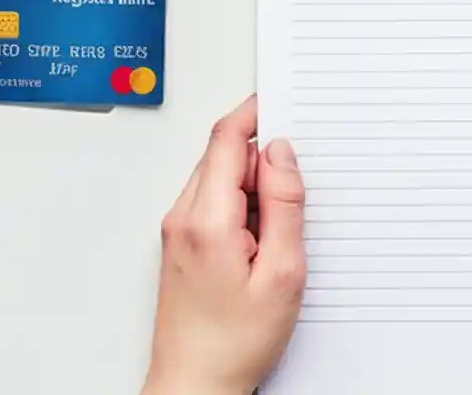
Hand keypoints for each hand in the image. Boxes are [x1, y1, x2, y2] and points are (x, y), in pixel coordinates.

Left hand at [142, 96, 306, 394]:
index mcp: (206, 219)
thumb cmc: (234, 341)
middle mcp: (182, 218)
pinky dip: (241, 206)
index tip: (281, 105)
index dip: (255, 114)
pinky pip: (212, 202)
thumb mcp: (282, 272)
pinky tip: (260, 240)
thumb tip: (282, 154)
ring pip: (218, 178)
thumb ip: (284, 205)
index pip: (227, 140)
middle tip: (294, 190)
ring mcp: (177, 231)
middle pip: (222, 155)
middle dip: (262, 158)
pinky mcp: (180, 243)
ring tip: (277, 231)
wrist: (195, 383)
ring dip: (252, 185)